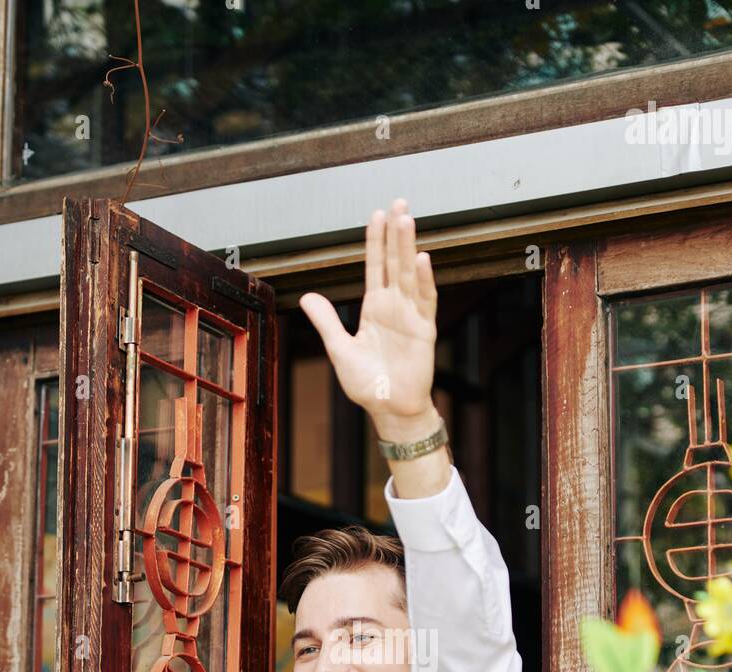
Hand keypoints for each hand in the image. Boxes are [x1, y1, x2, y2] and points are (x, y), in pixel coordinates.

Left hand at [299, 197, 438, 442]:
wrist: (389, 409)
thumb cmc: (368, 384)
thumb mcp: (339, 350)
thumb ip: (326, 322)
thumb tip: (306, 297)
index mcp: (375, 309)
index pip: (375, 267)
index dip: (375, 241)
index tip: (376, 215)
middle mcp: (394, 307)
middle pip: (394, 262)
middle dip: (396, 233)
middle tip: (398, 203)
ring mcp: (411, 316)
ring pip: (410, 275)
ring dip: (408, 248)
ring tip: (406, 220)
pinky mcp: (424, 331)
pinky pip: (425, 301)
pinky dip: (425, 281)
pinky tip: (422, 259)